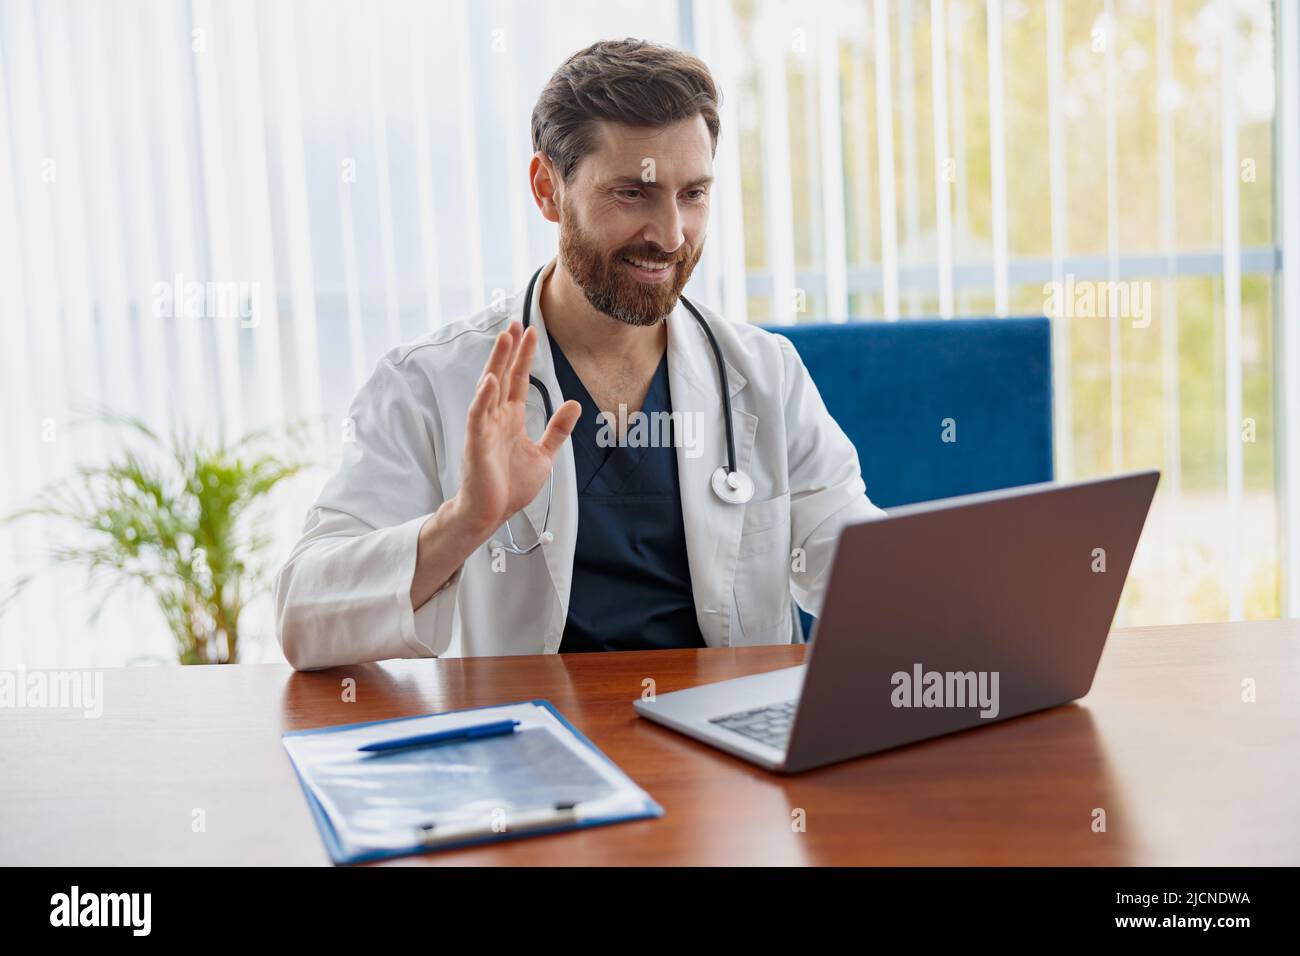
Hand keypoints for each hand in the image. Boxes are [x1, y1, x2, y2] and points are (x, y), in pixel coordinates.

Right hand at [454, 322, 580, 534]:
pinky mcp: (476, 443)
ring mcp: (484, 428)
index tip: (531, 331)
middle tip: (516, 322)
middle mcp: (496, 418)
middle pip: (502, 375)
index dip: (524, 356)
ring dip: (495, 363)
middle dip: (509, 350)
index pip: (517, 380)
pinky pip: (478, 416)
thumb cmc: (510, 486)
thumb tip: (575, 404)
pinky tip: (490, 380)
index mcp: (510, 419)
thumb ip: (557, 430)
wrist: (491, 513)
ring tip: (504, 338)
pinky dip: (483, 398)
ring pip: (489, 388)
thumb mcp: (544, 455)